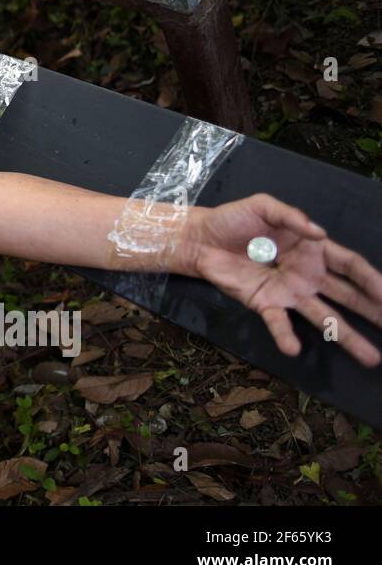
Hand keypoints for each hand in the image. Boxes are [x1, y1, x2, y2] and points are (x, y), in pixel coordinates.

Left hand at [178, 195, 381, 363]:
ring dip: (346, 336)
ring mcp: (288, 292)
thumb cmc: (234, 219)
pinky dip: (286, 336)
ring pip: (323, 317)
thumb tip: (320, 233)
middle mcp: (307, 274)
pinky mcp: (264, 303)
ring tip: (370, 357)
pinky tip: (294, 349)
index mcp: (312, 249)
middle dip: (373, 312)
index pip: (351, 266)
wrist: (200, 237)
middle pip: (347, 296)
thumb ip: (290, 217)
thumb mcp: (263, 206)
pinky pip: (279, 322)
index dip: (372, 280)